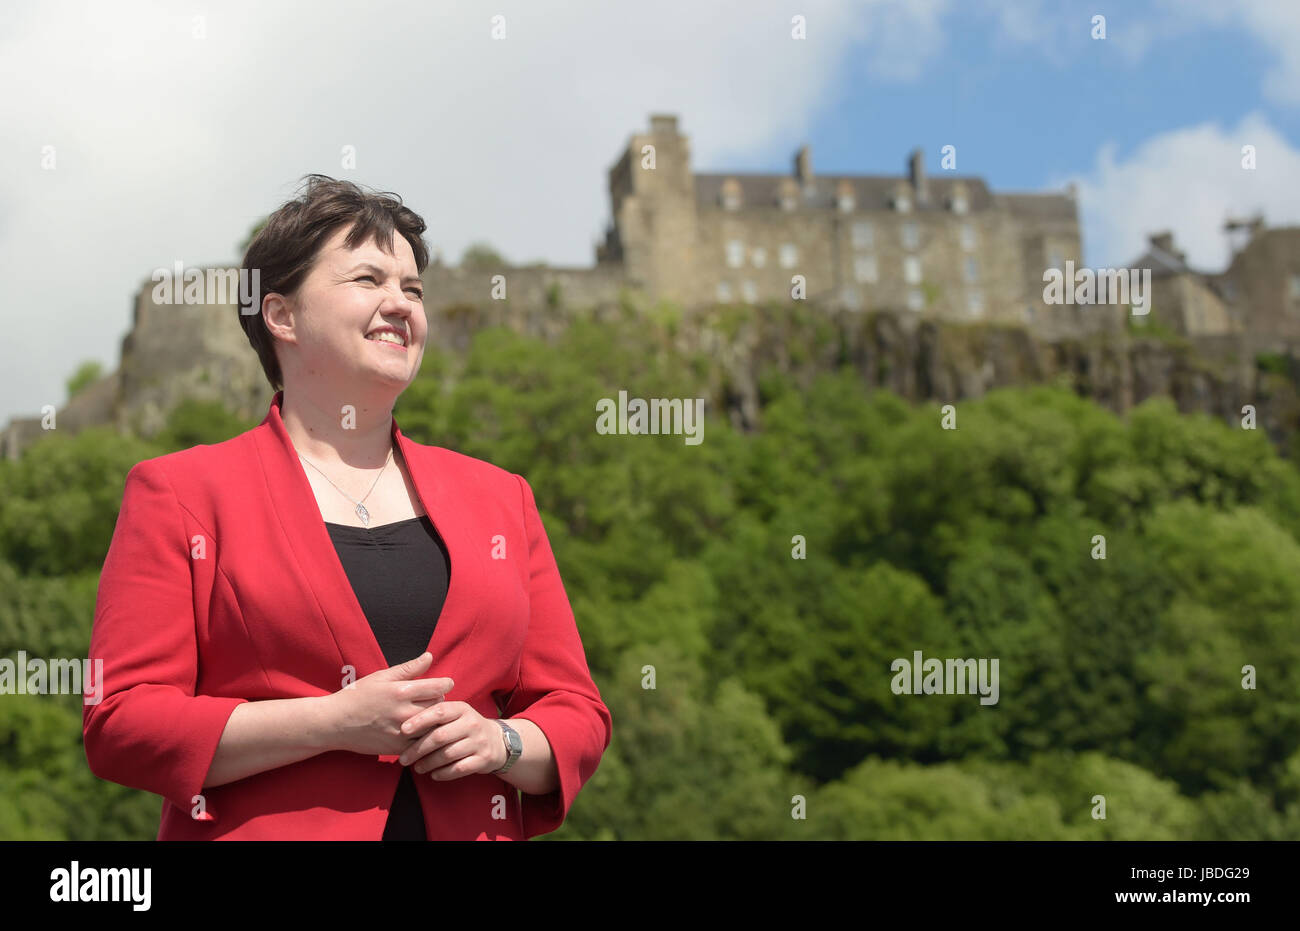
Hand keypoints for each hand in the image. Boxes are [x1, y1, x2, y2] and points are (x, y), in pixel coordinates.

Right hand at [324, 652, 453, 755]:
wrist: (335, 723)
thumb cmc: (357, 695)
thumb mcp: (381, 677)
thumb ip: (409, 668)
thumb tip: (430, 656)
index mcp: (401, 691)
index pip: (438, 687)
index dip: (446, 684)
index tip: (446, 684)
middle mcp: (403, 713)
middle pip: (439, 707)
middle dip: (440, 701)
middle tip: (435, 699)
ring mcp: (401, 733)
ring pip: (433, 727)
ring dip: (435, 721)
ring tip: (430, 715)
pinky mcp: (397, 749)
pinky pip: (422, 744)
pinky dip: (426, 738)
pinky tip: (422, 732)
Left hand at [397, 701, 508, 780]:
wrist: (497, 741)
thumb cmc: (466, 727)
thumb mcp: (456, 714)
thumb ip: (436, 714)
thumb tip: (404, 723)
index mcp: (462, 709)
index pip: (439, 711)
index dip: (420, 720)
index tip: (403, 730)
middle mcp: (472, 723)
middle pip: (440, 736)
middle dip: (418, 749)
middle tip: (403, 758)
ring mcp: (479, 742)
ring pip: (447, 755)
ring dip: (428, 763)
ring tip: (417, 768)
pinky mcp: (483, 759)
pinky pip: (459, 769)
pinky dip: (443, 773)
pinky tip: (433, 775)